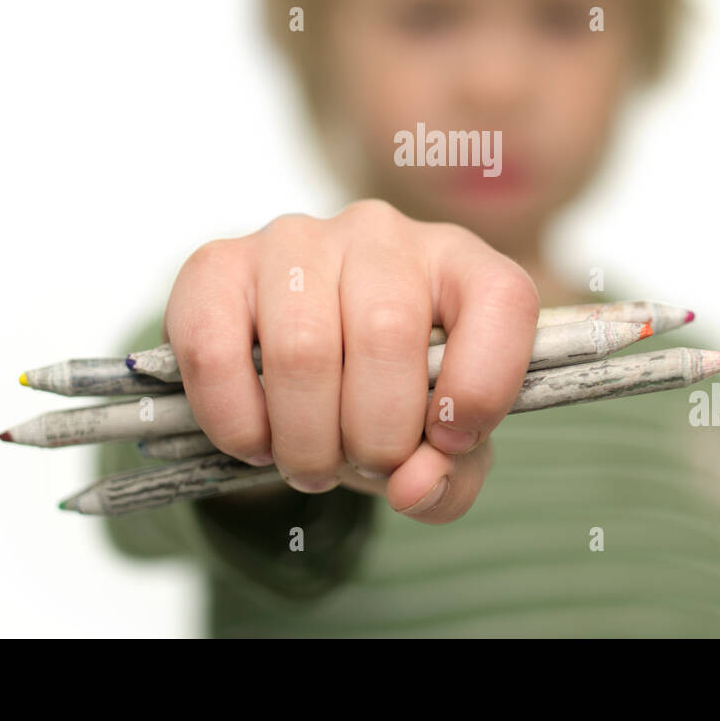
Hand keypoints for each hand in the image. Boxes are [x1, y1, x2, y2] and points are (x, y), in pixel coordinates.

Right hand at [161, 199, 538, 522]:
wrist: (292, 371)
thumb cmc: (383, 399)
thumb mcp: (436, 444)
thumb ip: (450, 477)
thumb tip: (411, 487)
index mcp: (458, 263)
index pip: (502, 300)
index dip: (483, 387)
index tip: (449, 442)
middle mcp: (380, 234)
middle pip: (386, 334)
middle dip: (375, 435)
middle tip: (360, 465)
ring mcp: (295, 240)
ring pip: (302, 347)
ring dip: (306, 439)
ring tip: (308, 461)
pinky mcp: (217, 264)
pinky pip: (216, 351)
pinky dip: (238, 423)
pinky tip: (256, 439)